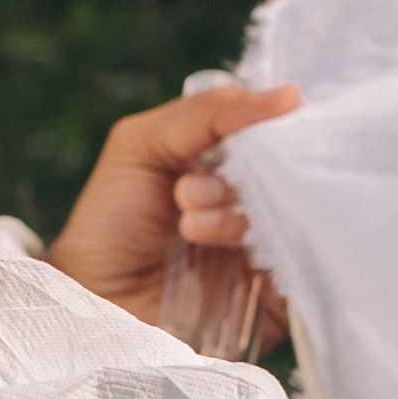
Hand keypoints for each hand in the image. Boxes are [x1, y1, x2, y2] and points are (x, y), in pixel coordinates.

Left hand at [49, 83, 300, 334]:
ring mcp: (270, 244)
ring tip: (188, 226)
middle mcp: (255, 197)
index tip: (255, 132)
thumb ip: (206, 113)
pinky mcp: (278, 292)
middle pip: (288, 169)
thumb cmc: (109, 223)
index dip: (270, 124)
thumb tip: (291, 95)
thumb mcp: (141, 145)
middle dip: (242, 173)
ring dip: (235, 217)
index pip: (276, 128)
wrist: (92, 303)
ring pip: (292, 214)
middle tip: (188, 191)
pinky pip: (305, 262)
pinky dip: (274, 249)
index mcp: (230, 158)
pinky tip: (232, 252)